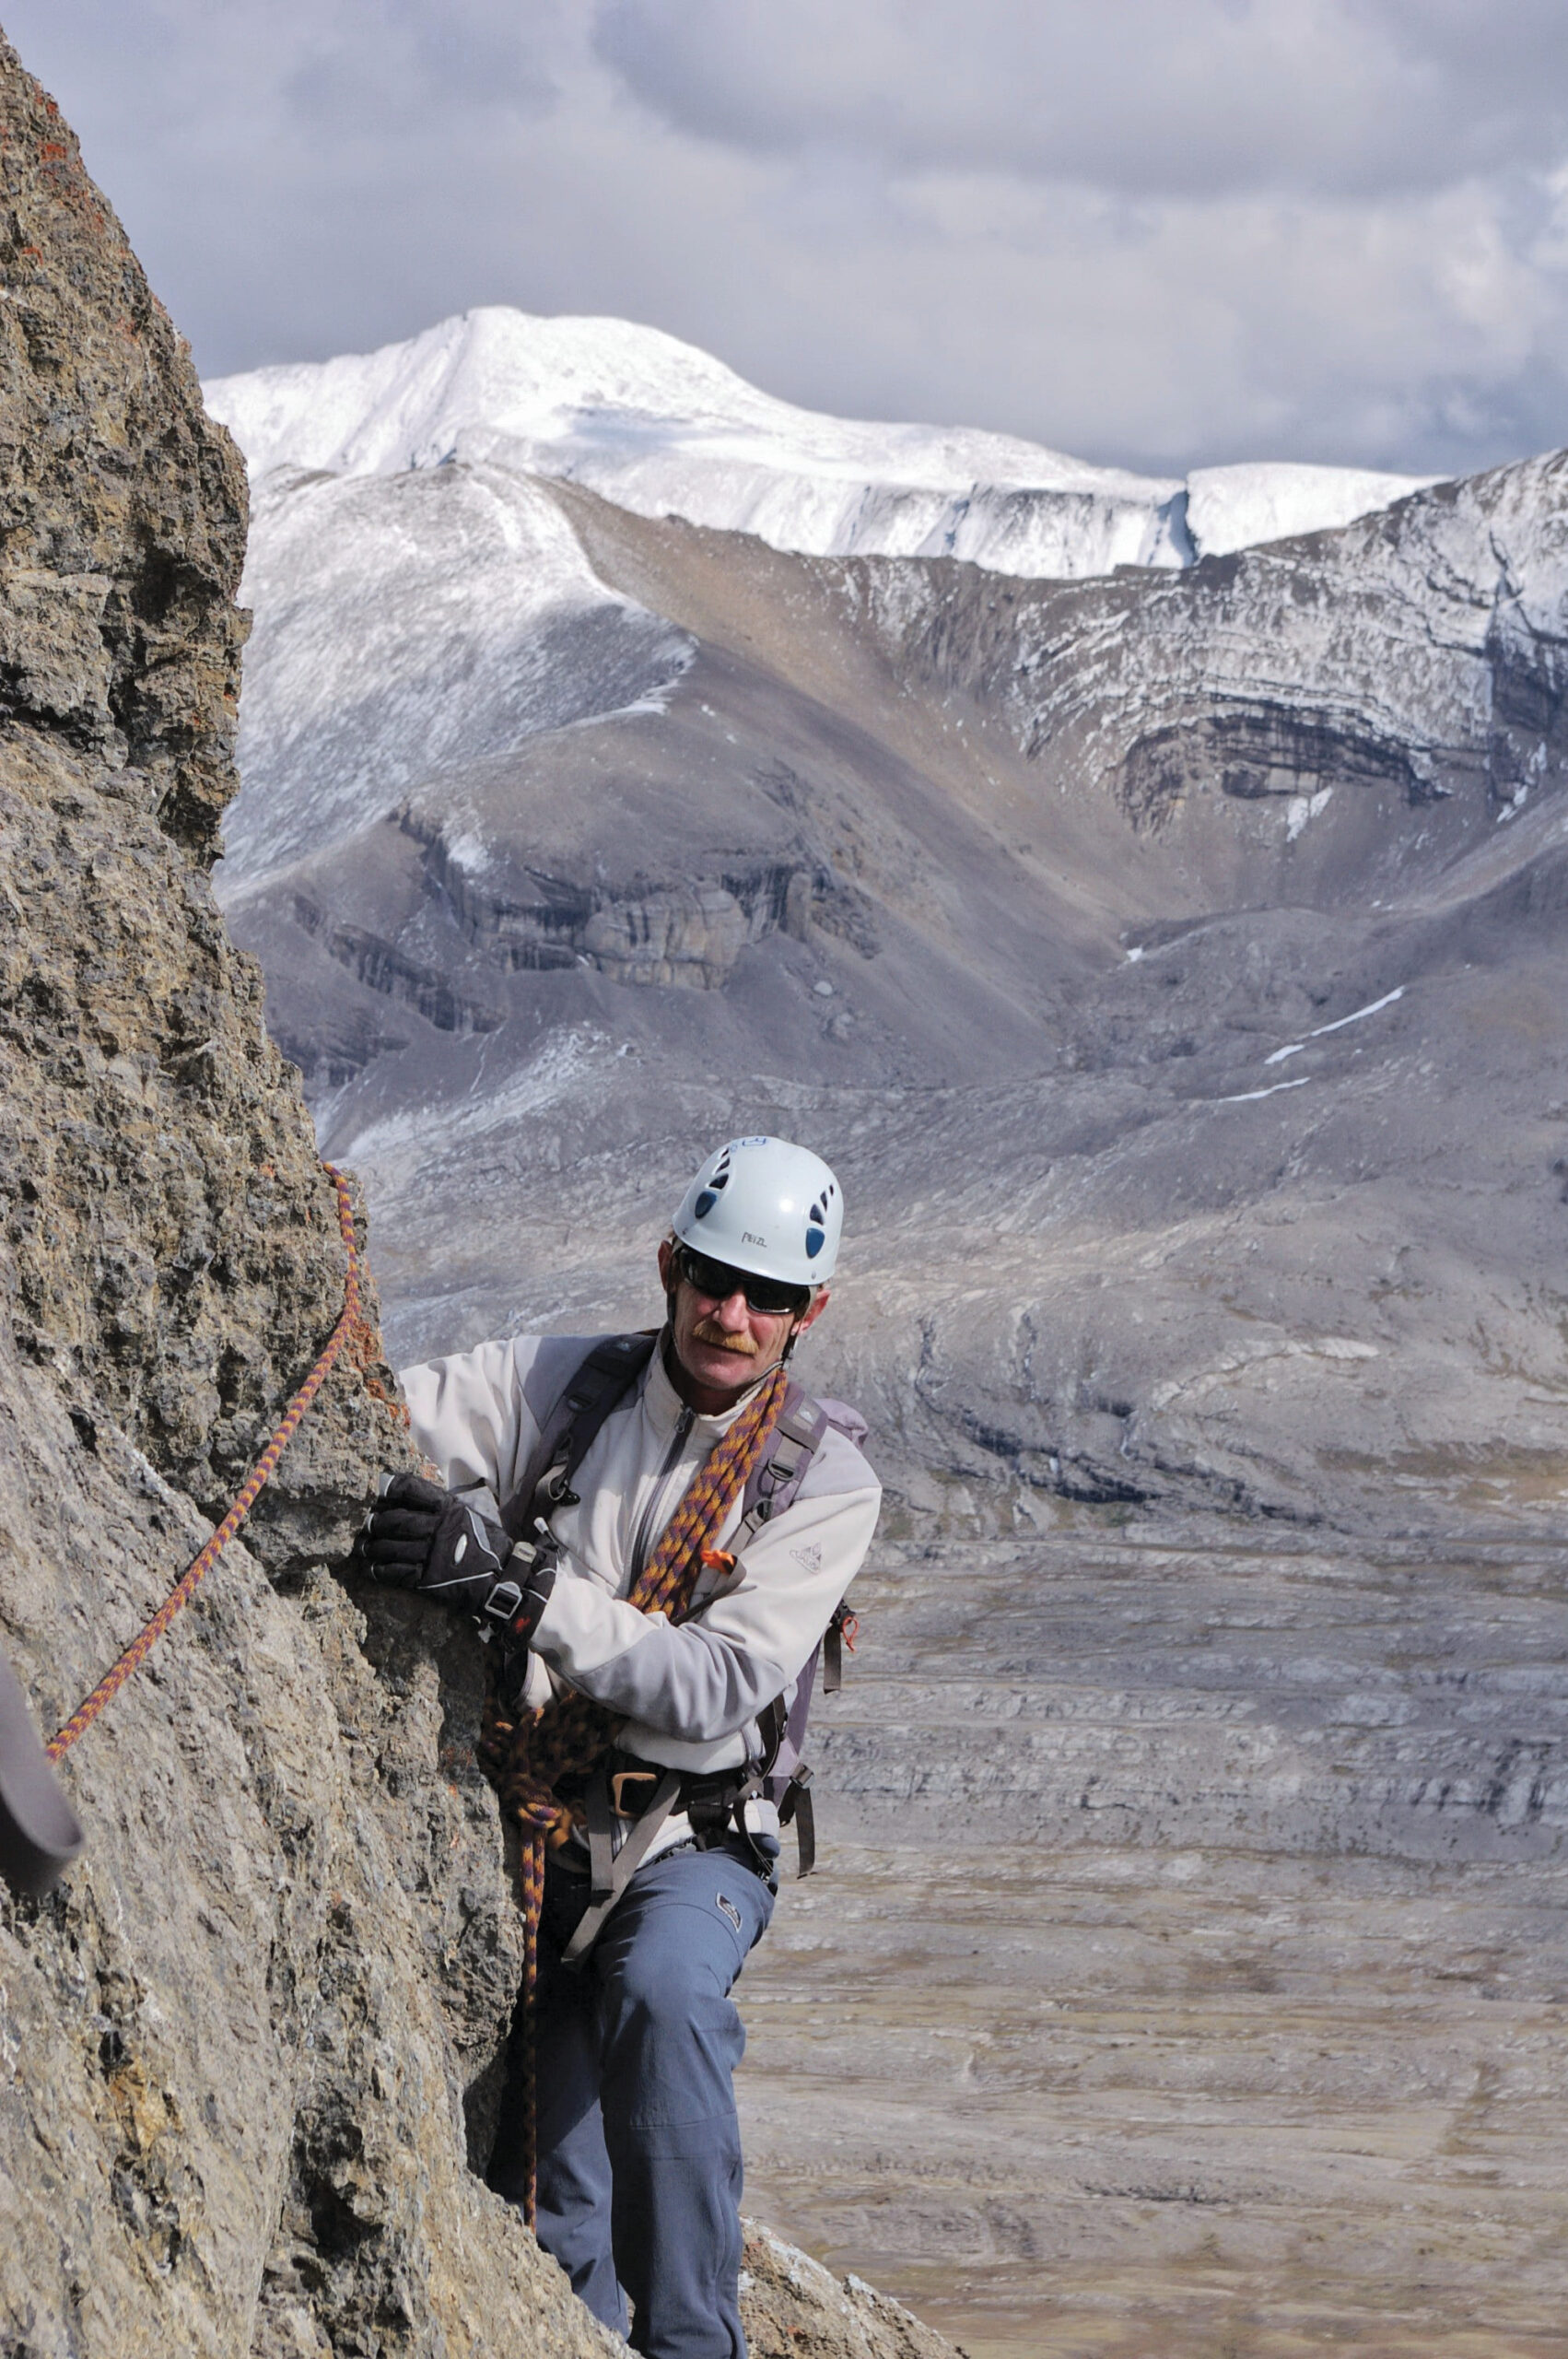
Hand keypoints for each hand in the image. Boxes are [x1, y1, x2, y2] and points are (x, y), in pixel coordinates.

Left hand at [358, 1472, 513, 1612]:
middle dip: (376, 1522)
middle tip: (366, 1524)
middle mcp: (438, 1527)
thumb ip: (444, 1507)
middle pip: (396, 1520)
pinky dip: (380, 1570)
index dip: (392, 1489)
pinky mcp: (428, 1579)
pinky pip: (396, 1573)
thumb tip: (416, 1499)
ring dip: (372, 1547)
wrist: (502, 1577)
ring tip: (362, 1546)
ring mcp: (432, 1554)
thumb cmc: (488, 1543)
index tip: (379, 1490)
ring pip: (392, 1547)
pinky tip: (372, 1568)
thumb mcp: (470, 1515)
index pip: (412, 1490)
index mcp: (448, 1508)